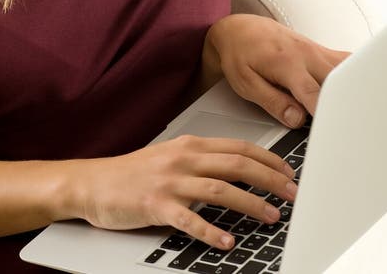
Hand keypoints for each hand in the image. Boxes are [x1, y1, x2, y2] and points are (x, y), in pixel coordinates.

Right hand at [68, 135, 297, 250]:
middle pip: (236, 165)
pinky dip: (211, 231)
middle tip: (292, 194)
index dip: (268, 160)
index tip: (289, 173)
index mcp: (189, 145)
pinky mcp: (155, 205)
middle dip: (270, 180)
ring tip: (271, 217)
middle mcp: (183, 159)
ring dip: (250, 204)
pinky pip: (189, 219)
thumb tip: (241, 171)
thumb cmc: (135, 173)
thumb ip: (202, 161)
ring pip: (220, 189)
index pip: (238, 148)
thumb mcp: (172, 157)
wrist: (94, 182)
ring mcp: (169, 182)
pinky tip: (227, 242)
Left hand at [203, 14, 350, 127]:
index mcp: (286, 62)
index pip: (314, 93)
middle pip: (337, 82)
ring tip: (341, 112)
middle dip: (339, 105)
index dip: (323, 115)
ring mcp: (315, 50)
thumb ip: (272, 102)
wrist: (238, 28)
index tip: (328, 132)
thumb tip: (296, 119)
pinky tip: (344, 93)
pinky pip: (343, 63)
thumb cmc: (238, 52)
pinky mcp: (319, 50)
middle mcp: (305, 53)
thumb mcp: (245, 82)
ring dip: (345, 91)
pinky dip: (347, 78)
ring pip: (345, 71)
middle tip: (336, 127)